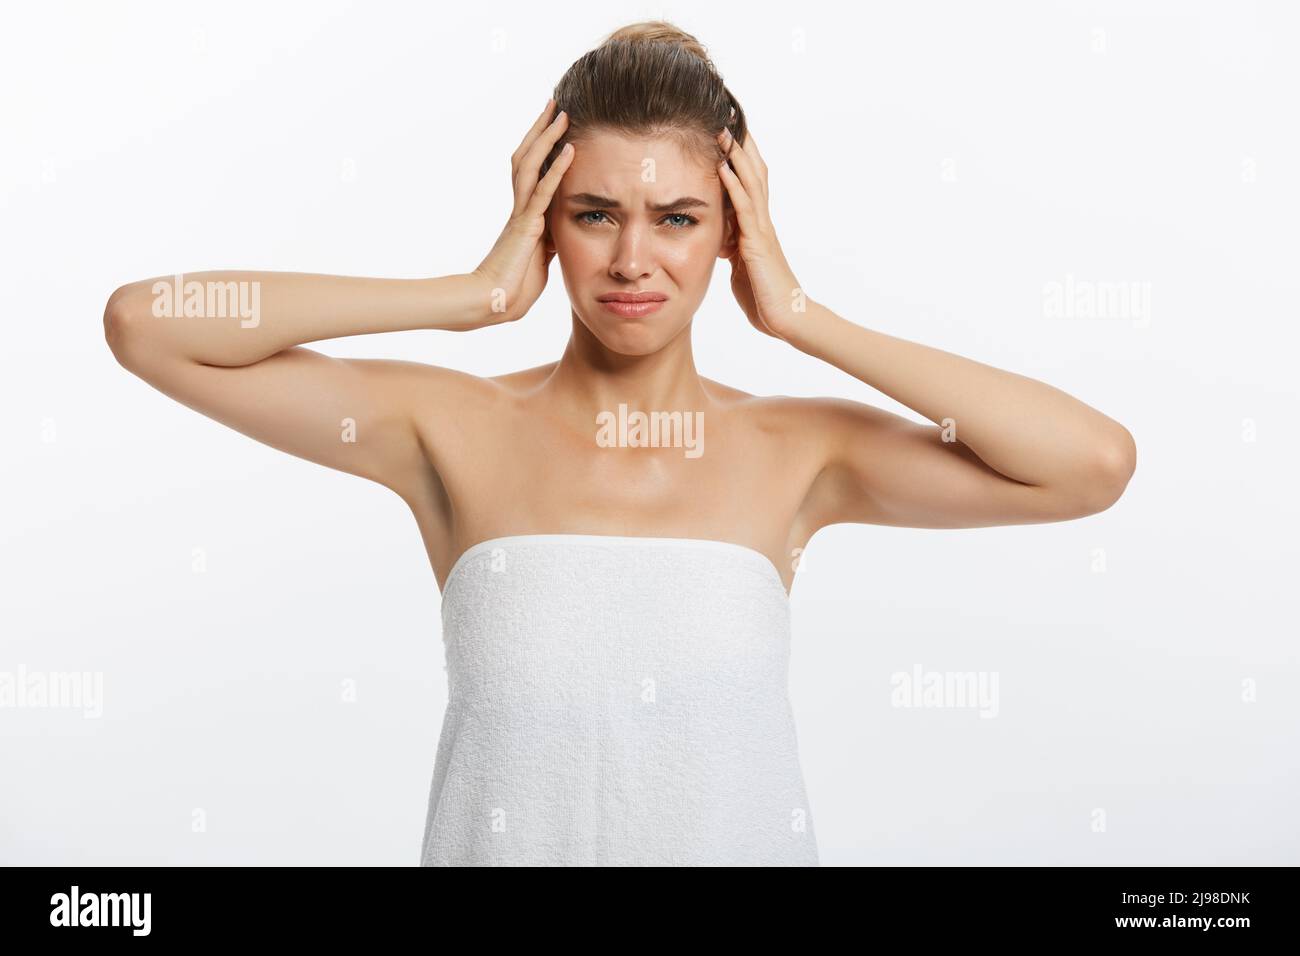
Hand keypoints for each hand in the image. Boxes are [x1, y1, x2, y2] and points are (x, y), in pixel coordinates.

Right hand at [468, 98, 574, 324]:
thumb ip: (547, 245)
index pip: (533, 173)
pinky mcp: (527, 226)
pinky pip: (543, 191)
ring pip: (532, 165)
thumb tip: (558, 237)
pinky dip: (558, 169)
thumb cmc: (512, 290)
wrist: (492, 304)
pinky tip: (570, 149)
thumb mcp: (539, 262)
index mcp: (524, 217)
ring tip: (562, 113)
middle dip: (541, 129)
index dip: (543, 148)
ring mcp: (522, 215)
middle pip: (527, 157)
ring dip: (548, 137)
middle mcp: (521, 209)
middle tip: (556, 104)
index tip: (555, 126)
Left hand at [716, 126, 803, 339]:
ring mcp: (761, 230)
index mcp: (756, 227)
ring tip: (722, 128)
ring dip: (736, 155)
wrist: (788, 320)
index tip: (727, 131)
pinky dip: (733, 185)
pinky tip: (722, 167)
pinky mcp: (757, 243)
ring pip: (751, 182)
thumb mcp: (741, 269)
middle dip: (740, 144)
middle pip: (754, 172)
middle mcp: (761, 222)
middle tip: (728, 114)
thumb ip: (733, 250)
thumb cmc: (766, 299)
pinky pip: (744, 208)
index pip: (749, 183)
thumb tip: (722, 241)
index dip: (740, 157)